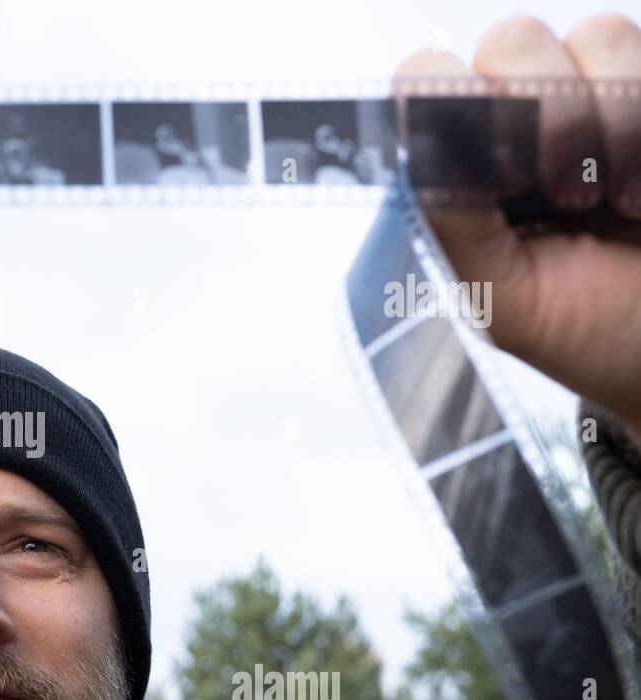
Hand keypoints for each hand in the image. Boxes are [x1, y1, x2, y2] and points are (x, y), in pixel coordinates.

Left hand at [395, 14, 640, 449]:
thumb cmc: (582, 327)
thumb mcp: (500, 295)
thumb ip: (449, 219)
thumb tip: (417, 145)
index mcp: (464, 163)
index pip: (428, 77)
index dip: (460, 106)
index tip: (500, 175)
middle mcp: (522, 117)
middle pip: (512, 41)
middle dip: (545, 120)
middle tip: (568, 198)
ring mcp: (597, 96)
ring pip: (594, 36)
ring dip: (611, 126)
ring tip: (617, 201)